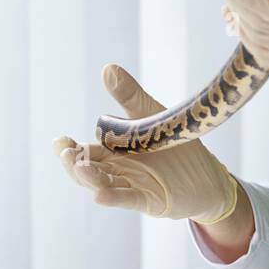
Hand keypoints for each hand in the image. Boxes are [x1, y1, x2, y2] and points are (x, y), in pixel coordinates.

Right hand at [53, 64, 239, 223]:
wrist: (209, 170)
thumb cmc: (174, 140)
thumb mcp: (150, 114)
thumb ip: (129, 96)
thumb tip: (107, 68)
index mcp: (112, 151)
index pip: (83, 151)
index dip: (68, 148)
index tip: (60, 140)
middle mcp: (116, 170)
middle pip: (87, 170)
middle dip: (74, 163)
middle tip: (65, 153)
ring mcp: (131, 186)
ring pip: (103, 183)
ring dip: (90, 178)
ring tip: (80, 169)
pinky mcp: (149, 200)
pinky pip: (127, 199)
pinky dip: (113, 198)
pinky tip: (99, 196)